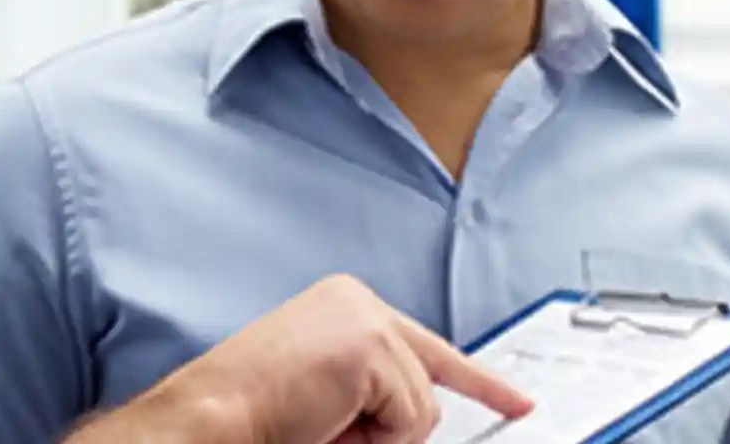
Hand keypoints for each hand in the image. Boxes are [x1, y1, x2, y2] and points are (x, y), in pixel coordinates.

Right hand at [160, 274, 531, 443]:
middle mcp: (359, 299)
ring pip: (421, 406)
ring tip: (320, 422)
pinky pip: (409, 418)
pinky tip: (327, 420)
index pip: (426, 344)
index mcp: (345, 302)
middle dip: (396, 424)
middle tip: (331, 424)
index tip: (518, 402)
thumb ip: (374, 383)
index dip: (479, 380)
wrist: (212, 414)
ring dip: (376, 435)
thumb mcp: (328, 386)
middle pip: (427, 380)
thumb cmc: (253, 409)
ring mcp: (367, 318)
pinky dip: (373, 439)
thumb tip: (423, 413)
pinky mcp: (371, 347)